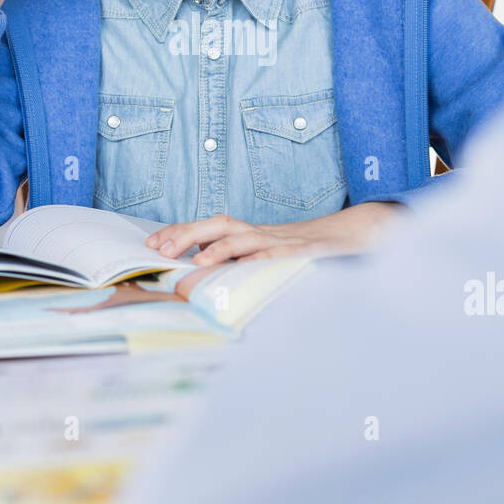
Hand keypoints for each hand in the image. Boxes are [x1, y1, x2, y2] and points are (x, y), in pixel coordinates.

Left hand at [144, 204, 400, 265]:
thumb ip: (238, 265)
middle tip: (160, 249)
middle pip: (220, 224)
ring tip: (197, 261)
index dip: (180, 232)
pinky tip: (247, 267)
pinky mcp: (304, 254)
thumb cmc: (302, 253)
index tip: (151, 243)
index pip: (209, 227)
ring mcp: (282, 242)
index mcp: (249, 235)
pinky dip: (263, 259)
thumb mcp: (265, 257)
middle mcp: (261, 234)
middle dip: (188, 233)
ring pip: (246, 237)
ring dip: (220, 247)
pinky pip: (281, 254)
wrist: (351, 238)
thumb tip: (198, 278)